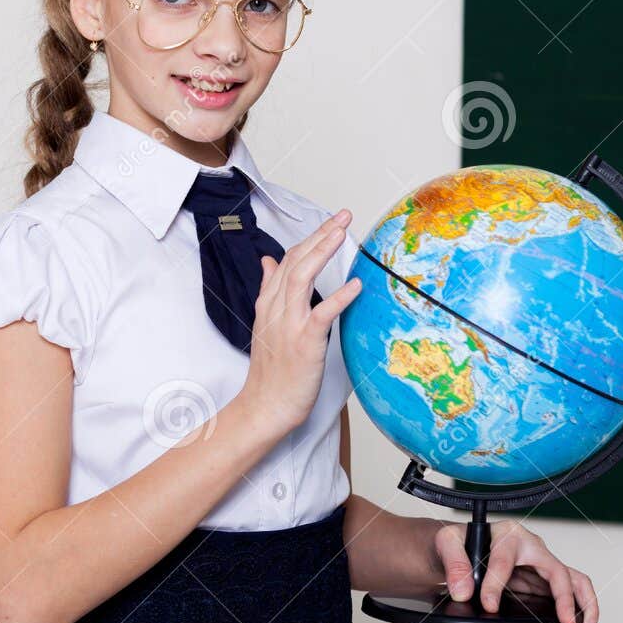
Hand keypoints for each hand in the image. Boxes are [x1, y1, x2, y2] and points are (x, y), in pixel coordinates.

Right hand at [236, 208, 361, 435]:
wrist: (266, 405)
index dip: (310, 238)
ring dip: (323, 252)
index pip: (288, 261)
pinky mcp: (304, 343)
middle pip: (296, 262)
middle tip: (343, 216)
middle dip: (320, 235)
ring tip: (342, 233)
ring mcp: (288, 325)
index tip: (330, 222)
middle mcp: (276, 309)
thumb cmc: (272, 369)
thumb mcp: (266, 324)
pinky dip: (339, 297)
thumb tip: (269, 261)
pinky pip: (321, 314)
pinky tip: (356, 284)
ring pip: (302, 278)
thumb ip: (269, 290)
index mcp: (268, 303)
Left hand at [434, 521, 598, 622]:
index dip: (495, 584)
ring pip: (574, 580)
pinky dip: (579, 608)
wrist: (461, 548)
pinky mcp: (543, 580)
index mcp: (508, 534)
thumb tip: (463, 591)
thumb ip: (454, 563)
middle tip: (564, 621)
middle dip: (563, 597)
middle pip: (557, 570)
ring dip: (584, 604)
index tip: (488, 605)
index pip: (506, 560)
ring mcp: (540, 564)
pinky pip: (569, 591)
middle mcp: (531, 547)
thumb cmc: (459, 542)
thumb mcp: (447, 543)